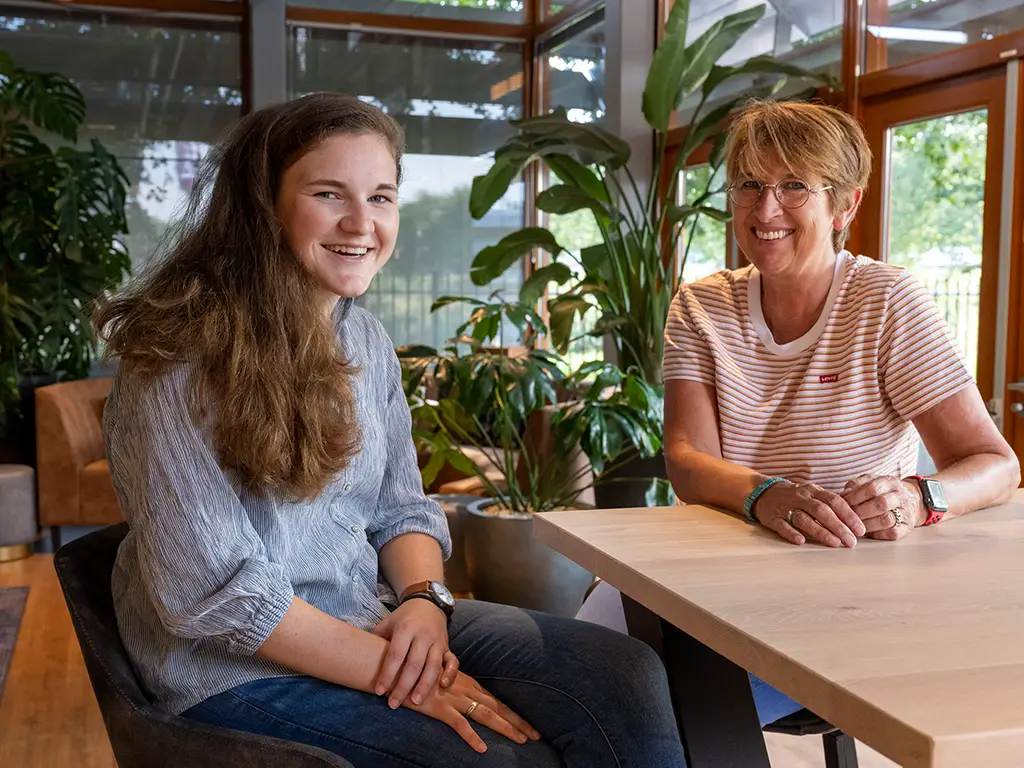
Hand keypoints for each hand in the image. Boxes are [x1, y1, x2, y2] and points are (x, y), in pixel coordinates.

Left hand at [372, 599, 458, 707]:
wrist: (427, 603)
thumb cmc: (403, 618)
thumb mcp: (388, 623)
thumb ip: (377, 639)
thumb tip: (357, 658)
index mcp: (406, 629)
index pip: (395, 655)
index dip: (387, 674)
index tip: (379, 691)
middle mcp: (423, 635)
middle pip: (414, 664)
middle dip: (403, 686)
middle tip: (393, 704)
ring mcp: (437, 641)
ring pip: (433, 666)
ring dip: (424, 686)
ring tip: (414, 703)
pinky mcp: (447, 646)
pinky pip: (452, 661)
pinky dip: (450, 674)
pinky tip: (441, 687)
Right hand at [406, 671, 541, 753]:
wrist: (393, 665)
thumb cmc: (413, 673)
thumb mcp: (437, 679)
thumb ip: (451, 688)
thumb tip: (464, 702)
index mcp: (465, 682)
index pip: (495, 699)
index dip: (513, 713)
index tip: (529, 725)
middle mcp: (463, 688)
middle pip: (497, 706)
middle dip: (518, 721)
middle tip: (537, 735)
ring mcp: (452, 697)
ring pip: (485, 713)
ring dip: (505, 728)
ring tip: (522, 740)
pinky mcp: (437, 707)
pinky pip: (458, 724)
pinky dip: (471, 736)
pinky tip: (482, 749)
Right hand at [753, 480, 864, 547]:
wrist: (763, 492)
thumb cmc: (796, 498)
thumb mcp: (813, 495)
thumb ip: (831, 505)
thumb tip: (856, 521)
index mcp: (813, 492)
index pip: (834, 501)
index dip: (848, 515)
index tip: (860, 530)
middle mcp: (801, 498)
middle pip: (821, 510)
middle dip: (838, 526)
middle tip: (851, 542)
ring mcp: (786, 507)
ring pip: (803, 518)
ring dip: (820, 531)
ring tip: (834, 543)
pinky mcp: (772, 518)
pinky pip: (782, 525)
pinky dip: (791, 533)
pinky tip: (801, 541)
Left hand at [841, 475, 921, 540]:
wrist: (912, 500)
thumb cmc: (884, 491)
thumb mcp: (871, 481)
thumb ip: (856, 485)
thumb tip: (842, 496)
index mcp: (889, 482)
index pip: (872, 488)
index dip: (855, 496)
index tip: (842, 503)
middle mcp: (900, 496)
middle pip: (881, 504)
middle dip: (860, 511)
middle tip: (846, 517)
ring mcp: (906, 512)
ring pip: (887, 520)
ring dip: (868, 525)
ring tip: (855, 526)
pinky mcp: (907, 527)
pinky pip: (893, 533)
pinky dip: (878, 534)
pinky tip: (867, 533)